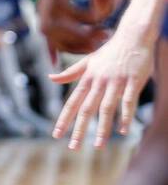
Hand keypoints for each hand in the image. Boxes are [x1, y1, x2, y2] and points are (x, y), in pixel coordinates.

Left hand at [39, 0, 120, 56]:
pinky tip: (94, 16)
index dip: (63, 44)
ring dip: (75, 36)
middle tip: (101, 43)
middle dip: (74, 44)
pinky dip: (75, 17)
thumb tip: (101, 16)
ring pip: (48, 23)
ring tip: (101, 33)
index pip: (53, 23)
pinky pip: (54, 2)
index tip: (83, 55)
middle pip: (48, 31)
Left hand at [50, 24, 155, 148]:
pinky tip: (123, 131)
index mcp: (87, 79)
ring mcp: (116, 82)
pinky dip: (125, 116)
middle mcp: (98, 82)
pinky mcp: (133, 81)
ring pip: (106, 108)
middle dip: (79, 129)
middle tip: (73, 147)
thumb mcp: (87, 61)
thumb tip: (50, 78)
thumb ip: (70, 72)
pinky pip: (128, 101)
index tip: (56, 134)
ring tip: (97, 146)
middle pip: (86, 109)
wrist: (132, 37)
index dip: (64, 118)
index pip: (72, 102)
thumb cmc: (109, 52)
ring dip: (102, 128)